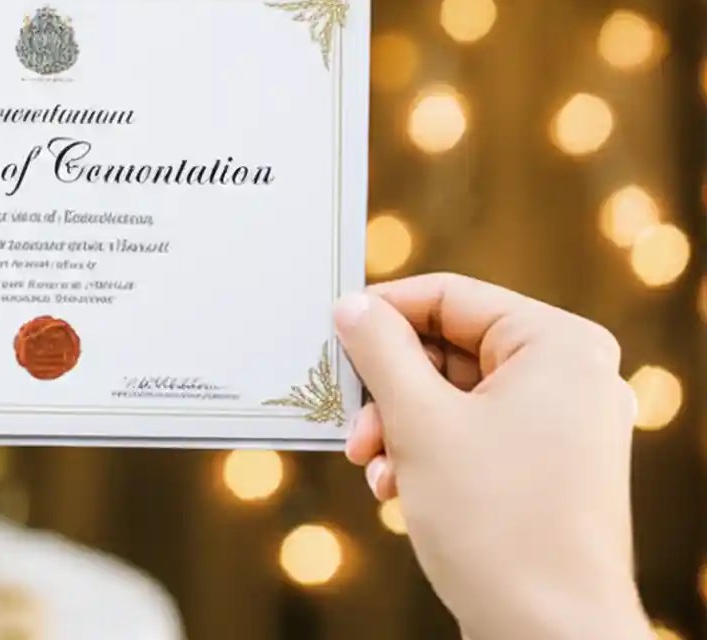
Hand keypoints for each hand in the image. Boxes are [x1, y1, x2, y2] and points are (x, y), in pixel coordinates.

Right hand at [337, 273, 646, 639]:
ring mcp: (564, 425)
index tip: (330, 333)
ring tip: (372, 469)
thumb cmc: (495, 521)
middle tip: (352, 426)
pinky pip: (474, 435)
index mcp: (559, 345)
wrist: (548, 632)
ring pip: (455, 397)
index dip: (383, 312)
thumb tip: (350, 306)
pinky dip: (428, 455)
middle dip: (389, 391)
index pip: (451, 297)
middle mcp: (572, 376)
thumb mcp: (419, 422)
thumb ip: (380, 352)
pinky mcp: (549, 469)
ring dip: (400, 429)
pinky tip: (397, 490)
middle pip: (450, 349)